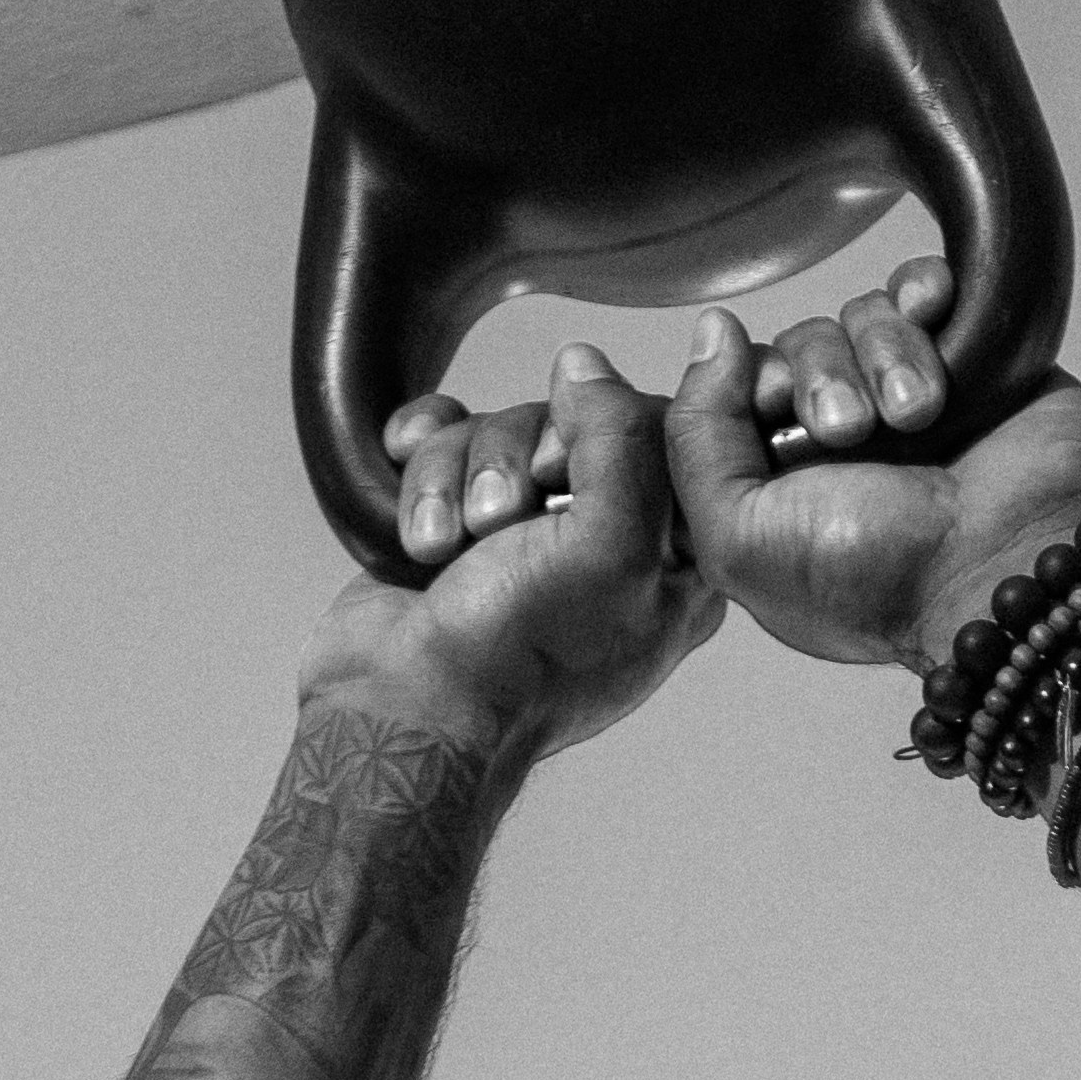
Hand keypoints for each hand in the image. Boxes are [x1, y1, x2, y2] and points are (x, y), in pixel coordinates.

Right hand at [299, 346, 721, 759]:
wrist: (405, 711)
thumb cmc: (516, 657)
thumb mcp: (608, 546)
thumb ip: (624, 439)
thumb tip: (585, 368)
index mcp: (675, 564)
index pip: (667, 438)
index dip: (607, 431)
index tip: (562, 474)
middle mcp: (609, 548)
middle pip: (573, 425)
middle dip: (515, 460)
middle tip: (498, 523)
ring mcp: (530, 539)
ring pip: (501, 434)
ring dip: (456, 476)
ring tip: (445, 544)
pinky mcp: (461, 527)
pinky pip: (447, 442)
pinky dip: (422, 460)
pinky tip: (410, 488)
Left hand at [666, 264, 1080, 675]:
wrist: (1006, 569)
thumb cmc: (877, 579)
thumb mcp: (741, 539)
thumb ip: (696, 441)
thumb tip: (713, 332)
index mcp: (788, 485)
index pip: (744, 388)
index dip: (756, 385)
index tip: (784, 419)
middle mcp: (849, 443)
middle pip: (803, 345)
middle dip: (823, 375)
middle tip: (854, 431)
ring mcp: (914, 401)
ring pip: (864, 319)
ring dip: (884, 354)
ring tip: (917, 415)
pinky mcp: (976, 366)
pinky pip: (924, 293)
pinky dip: (922, 292)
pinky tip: (936, 312)